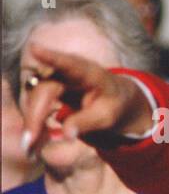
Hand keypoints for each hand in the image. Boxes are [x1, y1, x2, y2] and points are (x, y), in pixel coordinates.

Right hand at [19, 43, 154, 154]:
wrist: (114, 98)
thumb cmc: (113, 104)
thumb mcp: (107, 117)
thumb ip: (87, 123)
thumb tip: (66, 136)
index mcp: (90, 73)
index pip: (70, 64)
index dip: (51, 57)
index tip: (35, 49)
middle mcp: (68, 72)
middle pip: (45, 90)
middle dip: (35, 114)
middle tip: (30, 140)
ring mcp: (56, 78)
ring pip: (36, 98)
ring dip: (32, 121)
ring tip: (30, 144)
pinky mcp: (48, 88)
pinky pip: (37, 105)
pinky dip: (35, 122)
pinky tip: (32, 140)